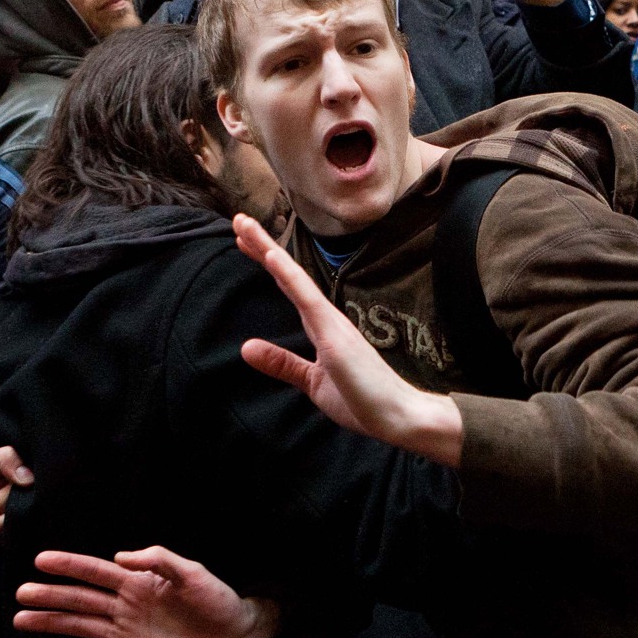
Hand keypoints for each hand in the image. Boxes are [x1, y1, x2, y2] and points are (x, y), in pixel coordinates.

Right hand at [13, 548, 276, 637]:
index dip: (70, 565)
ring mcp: (128, 635)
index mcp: (141, 583)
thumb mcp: (195, 573)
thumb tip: (121, 555)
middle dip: (52, 596)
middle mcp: (128, 607)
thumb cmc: (220, 600)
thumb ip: (161, 560)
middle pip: (82, 600)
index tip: (41, 559)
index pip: (98, 572)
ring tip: (20, 620)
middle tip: (21, 593)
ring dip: (53, 624)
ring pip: (83, 628)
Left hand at [233, 214, 463, 464]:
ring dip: (268, 250)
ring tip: (243, 224)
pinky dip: (288, 275)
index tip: (246, 241)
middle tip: (238, 220)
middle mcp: (327, 317)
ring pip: (293, 278)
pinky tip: (271, 256)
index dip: (269, 263)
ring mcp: (332, 322)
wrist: (398, 417)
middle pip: (289, 275)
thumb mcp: (312, 381)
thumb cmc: (363, 400)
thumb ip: (282, 363)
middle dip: (263, 247)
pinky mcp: (335, 334)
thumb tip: (246, 347)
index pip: (290, 287)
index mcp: (323, 328)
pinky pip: (307, 298)